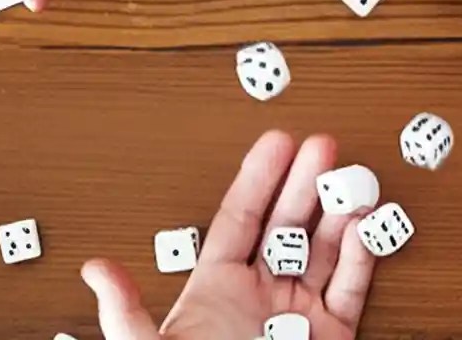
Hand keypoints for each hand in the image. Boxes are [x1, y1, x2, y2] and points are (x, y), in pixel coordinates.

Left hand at [80, 132, 376, 338]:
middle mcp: (261, 293)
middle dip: (308, 183)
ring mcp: (299, 312)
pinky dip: (363, 258)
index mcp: (216, 287)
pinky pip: (351, 290)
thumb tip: (95, 269)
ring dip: (340, 212)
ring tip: (353, 179)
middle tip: (326, 145)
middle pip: (289, 223)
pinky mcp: (333, 336)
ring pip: (325, 249)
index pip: (242, 218)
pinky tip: (367, 227)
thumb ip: (126, 311)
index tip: (279, 141)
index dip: (260, 177)